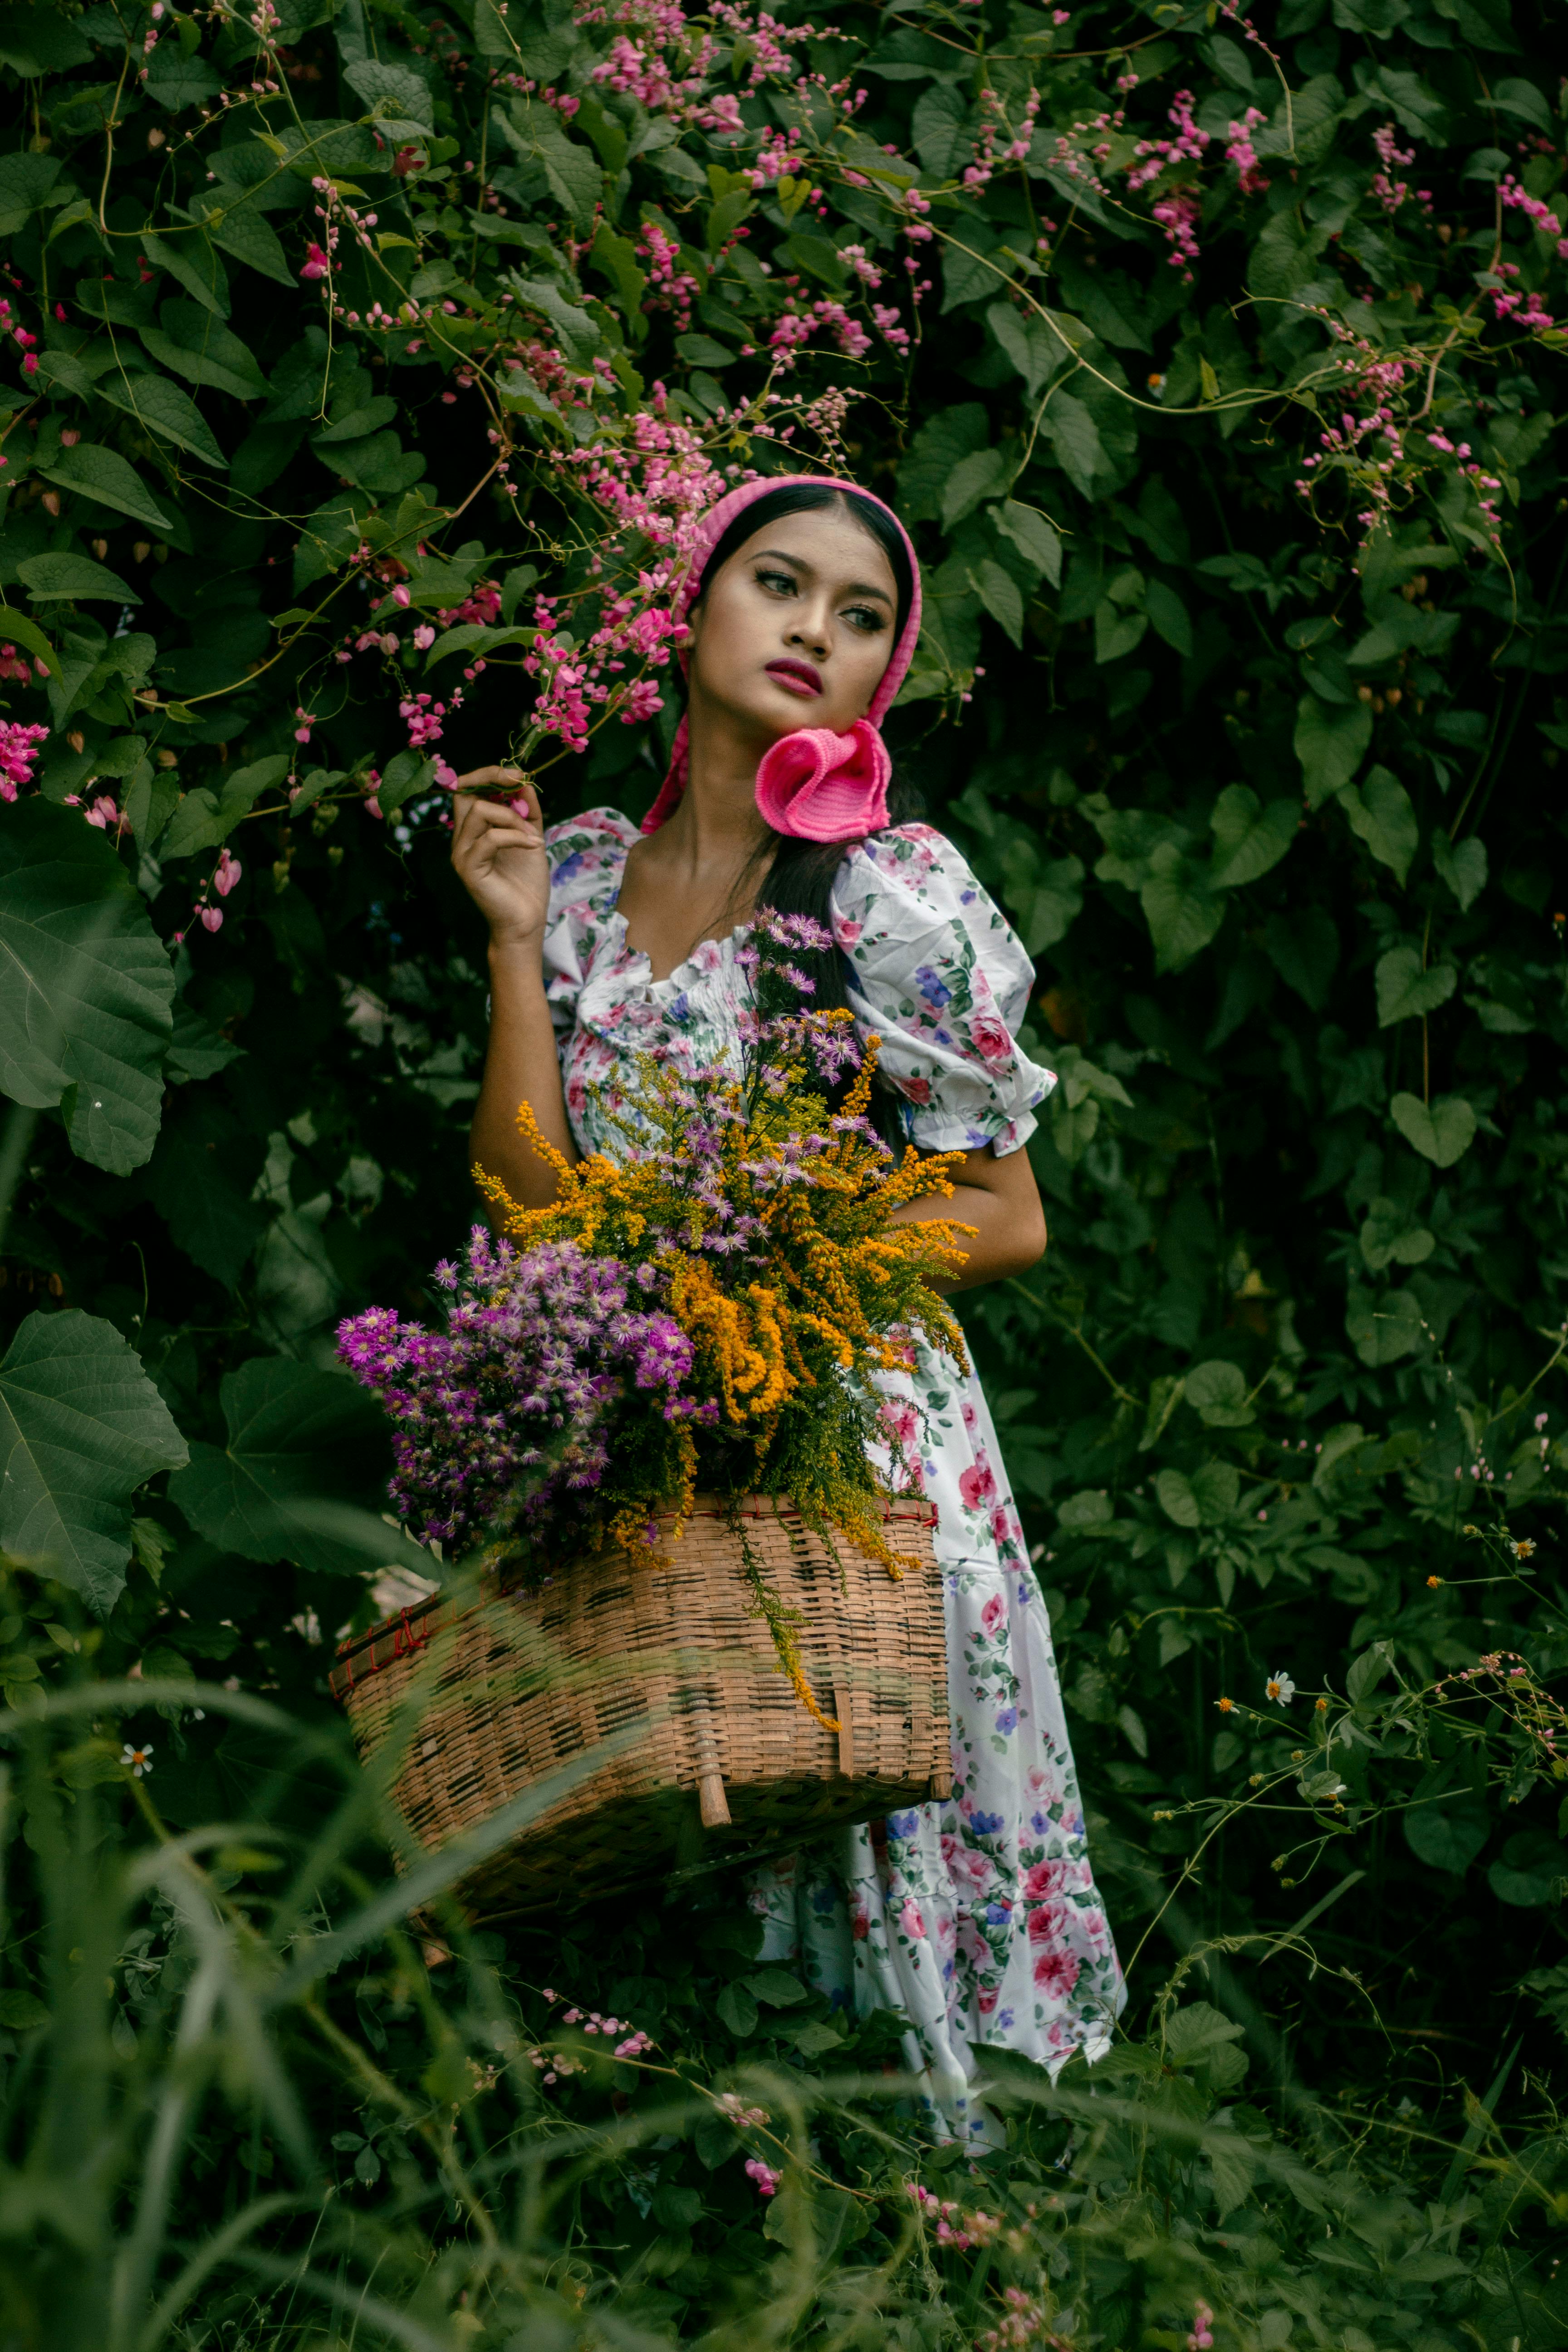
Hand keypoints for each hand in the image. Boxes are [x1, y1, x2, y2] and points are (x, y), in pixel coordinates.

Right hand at [450, 769, 549, 950]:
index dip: (489, 775)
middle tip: (519, 781)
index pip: (468, 790)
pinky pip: (489, 838)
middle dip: (492, 779)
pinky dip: (516, 836)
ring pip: (477, 812)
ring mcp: (462, 854)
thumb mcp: (532, 837)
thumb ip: (527, 811)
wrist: (527, 921)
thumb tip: (525, 781)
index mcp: (473, 831)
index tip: (518, 774)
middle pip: (464, 793)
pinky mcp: (469, 869)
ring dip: (512, 816)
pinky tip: (535, 845)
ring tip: (533, 835)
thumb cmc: (527, 883)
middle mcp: (461, 839)